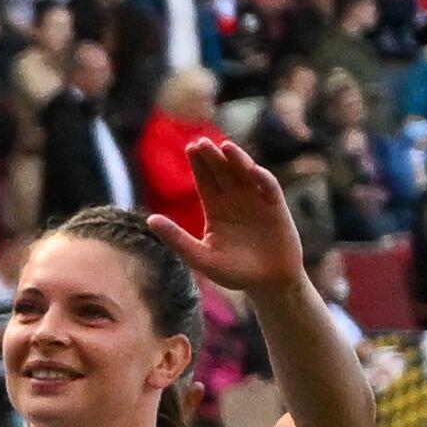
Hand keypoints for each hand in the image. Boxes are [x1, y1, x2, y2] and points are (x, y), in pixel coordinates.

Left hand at [190, 136, 307, 294]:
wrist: (268, 283)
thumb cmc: (234, 272)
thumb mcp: (200, 257)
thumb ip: (177, 238)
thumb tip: (150, 220)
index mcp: (216, 209)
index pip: (205, 181)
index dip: (199, 165)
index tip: (190, 148)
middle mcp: (236, 200)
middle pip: (222, 172)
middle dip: (213, 157)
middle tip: (201, 142)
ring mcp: (256, 202)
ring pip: (245, 174)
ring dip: (237, 160)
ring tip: (225, 147)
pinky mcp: (276, 208)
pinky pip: (269, 188)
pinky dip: (262, 178)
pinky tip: (252, 169)